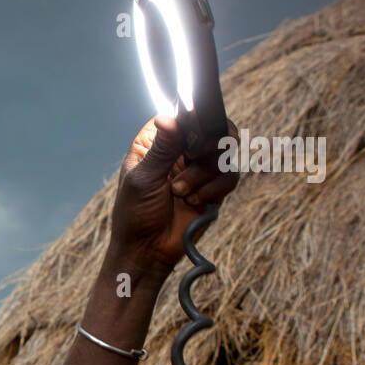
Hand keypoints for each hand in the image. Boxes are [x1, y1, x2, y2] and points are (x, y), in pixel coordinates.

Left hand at [107, 114, 239, 276]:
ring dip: (203, 174)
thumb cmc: (135, 214)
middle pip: (212, 128)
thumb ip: (162, 149)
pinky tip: (194, 202)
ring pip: (223, 153)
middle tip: (195, 157)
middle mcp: (180, 150)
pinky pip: (230, 176)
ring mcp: (199, 168)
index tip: (193, 131)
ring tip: (180, 193)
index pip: (182, 114)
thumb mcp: (143, 179)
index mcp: (156, 141)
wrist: (148, 250)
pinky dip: (214, 189)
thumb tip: (168, 117)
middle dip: (207, 146)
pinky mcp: (214, 187)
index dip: (194, 117)